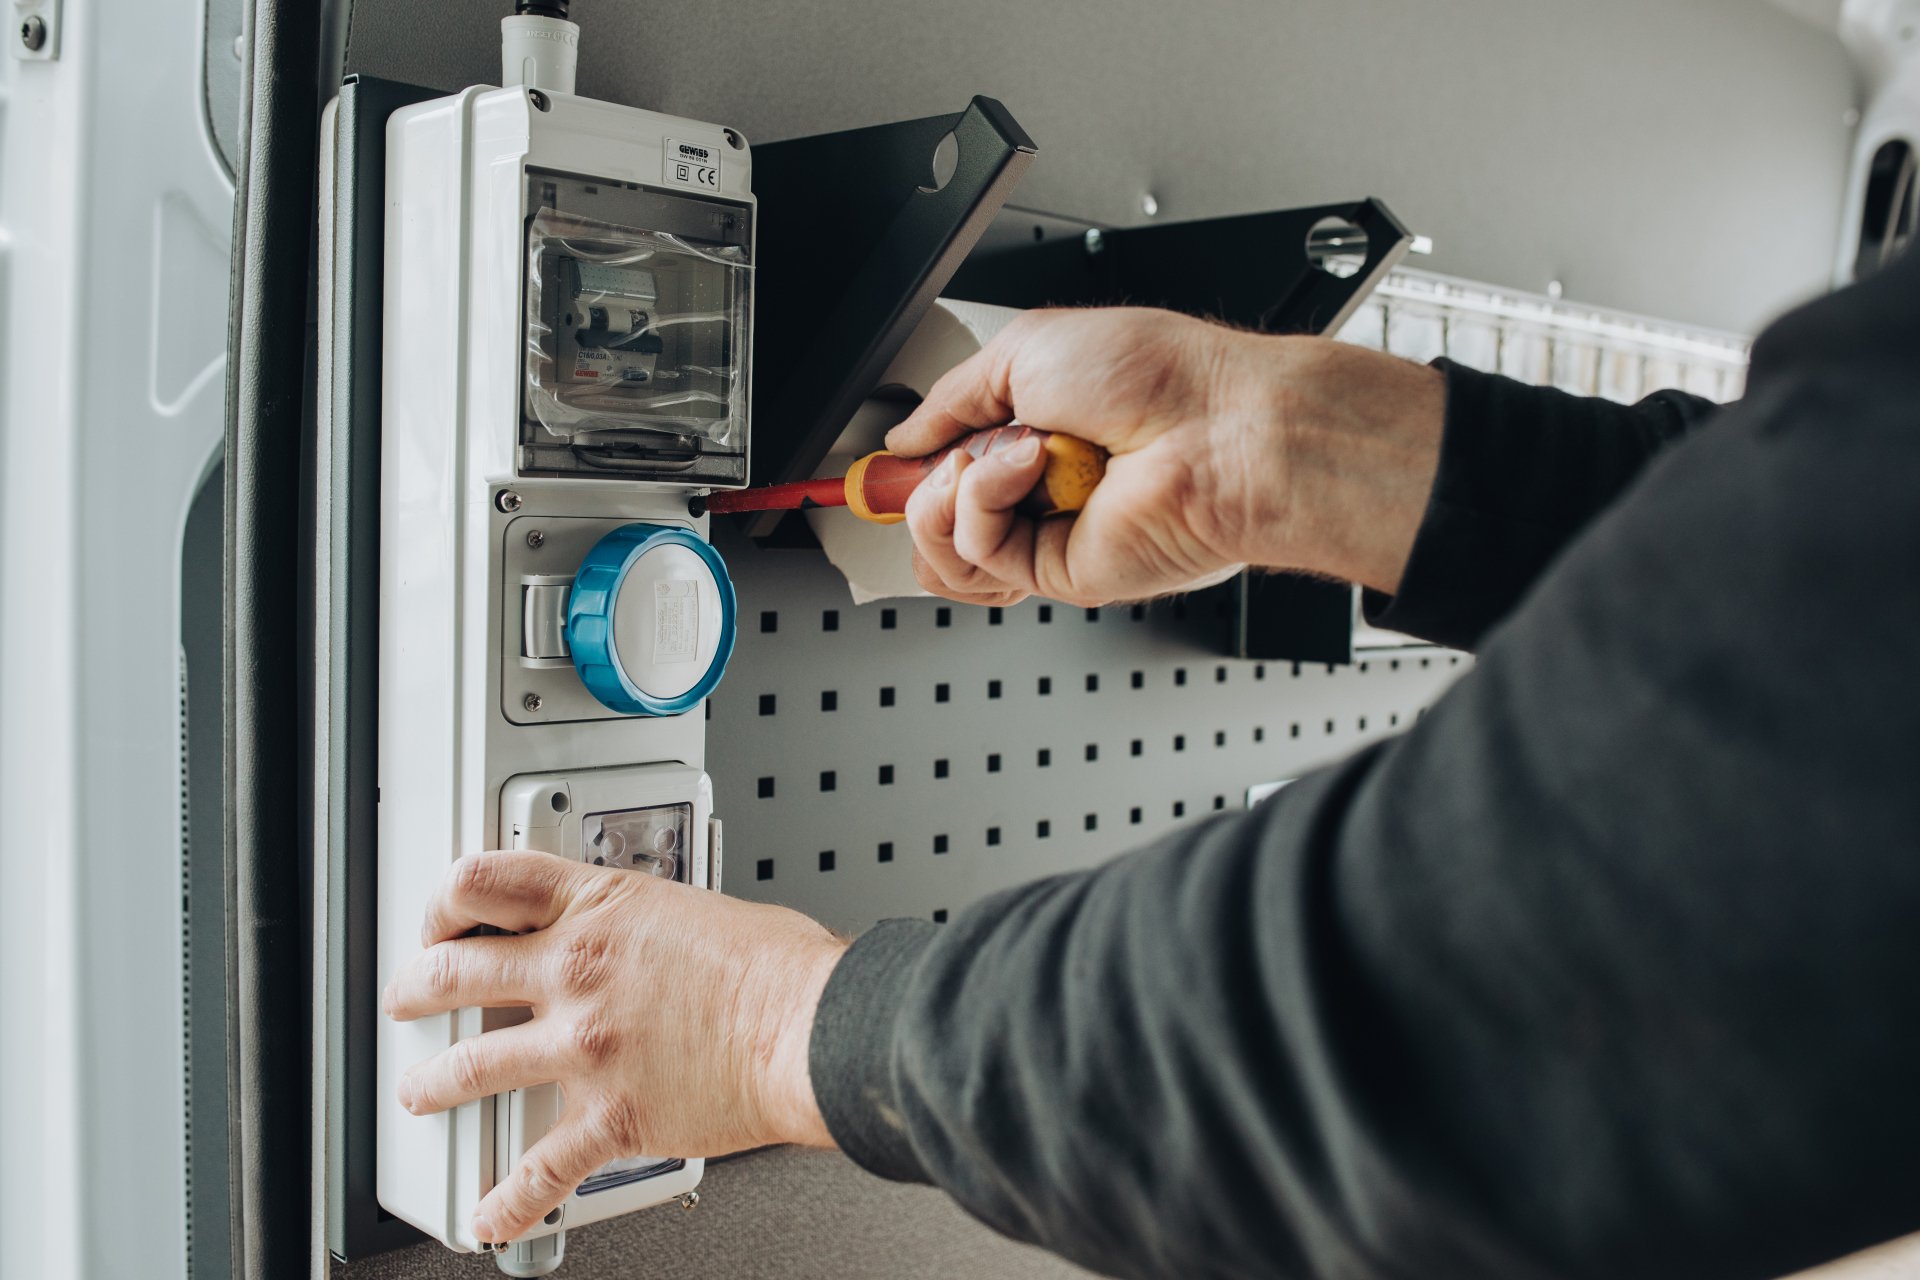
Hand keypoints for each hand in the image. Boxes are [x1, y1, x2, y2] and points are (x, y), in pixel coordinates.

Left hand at [384, 850, 844, 1244]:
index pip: (488, 882)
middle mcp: (577, 972)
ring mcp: (584, 1047)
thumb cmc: (779, 968)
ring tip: (420, 1092)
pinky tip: (489, 1216)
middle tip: (406, 997)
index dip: (447, 899)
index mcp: (600, 910)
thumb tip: (644, 942)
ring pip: (471, 1066)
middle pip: (456, 971)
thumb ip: (647, 925)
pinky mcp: (609, 1116)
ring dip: (433, 1083)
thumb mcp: (696, 908)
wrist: (810, 1027)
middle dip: (416, 988)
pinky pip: (537, 1170)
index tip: (442, 916)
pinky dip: (507, 1202)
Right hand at [887, 307, 1445, 605]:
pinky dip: (981, 504)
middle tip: (957, 453)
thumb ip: (950, 399)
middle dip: (924, 481)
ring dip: (946, 496)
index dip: (911, 467)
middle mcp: (1036, 489)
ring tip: (1001, 459)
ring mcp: (1045, 533)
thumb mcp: (1023, 350)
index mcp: (1032, 432)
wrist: (1216, 426)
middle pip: (931, 520)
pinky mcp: (1055, 573)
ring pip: (940, 550)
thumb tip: (905, 438)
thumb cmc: (1155, 376)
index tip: (888, 457)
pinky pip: (976, 555)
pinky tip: (1022, 471)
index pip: (945, 469)